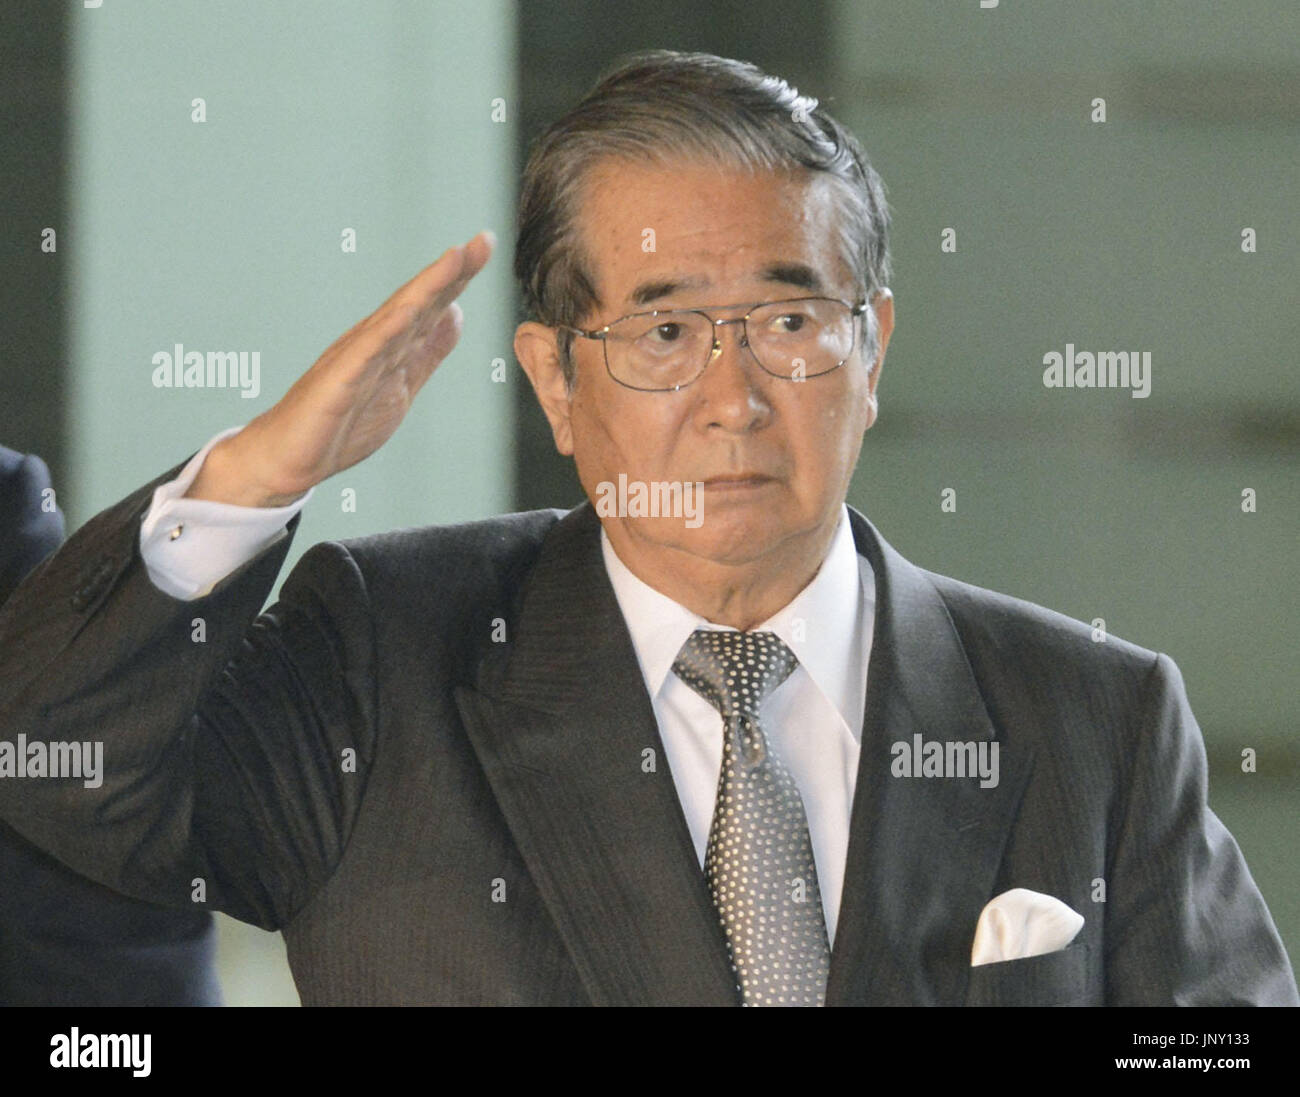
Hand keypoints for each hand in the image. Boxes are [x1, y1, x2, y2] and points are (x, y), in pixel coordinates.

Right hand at [185, 231, 494, 506]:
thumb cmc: (340, 422)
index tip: (485, 244)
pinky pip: (365, 354)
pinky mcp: (338, 382)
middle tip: (483, 240)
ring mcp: (355, 359)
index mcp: (392, 345)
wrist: (289, 456)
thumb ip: (427, 350)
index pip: (431, 305)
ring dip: (426, 288)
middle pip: (418, 300)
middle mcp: (374, 342)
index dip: (459, 277)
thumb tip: (455, 313)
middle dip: (451, 271)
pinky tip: (408, 311)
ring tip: (454, 260)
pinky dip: (387, 331)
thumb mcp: (402, 385)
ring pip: (396, 317)